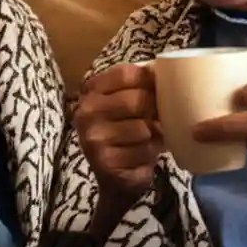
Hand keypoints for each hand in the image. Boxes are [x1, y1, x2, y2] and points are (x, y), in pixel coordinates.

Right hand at [74, 63, 162, 199]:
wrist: (114, 177)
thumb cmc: (125, 131)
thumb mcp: (125, 104)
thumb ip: (138, 85)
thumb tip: (161, 69)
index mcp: (91, 91)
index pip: (125, 73)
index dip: (149, 78)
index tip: (161, 86)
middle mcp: (86, 113)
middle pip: (137, 100)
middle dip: (155, 110)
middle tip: (159, 118)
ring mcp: (93, 140)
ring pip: (143, 129)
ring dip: (155, 136)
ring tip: (151, 139)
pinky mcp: (105, 164)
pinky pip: (144, 152)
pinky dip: (151, 155)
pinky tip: (143, 156)